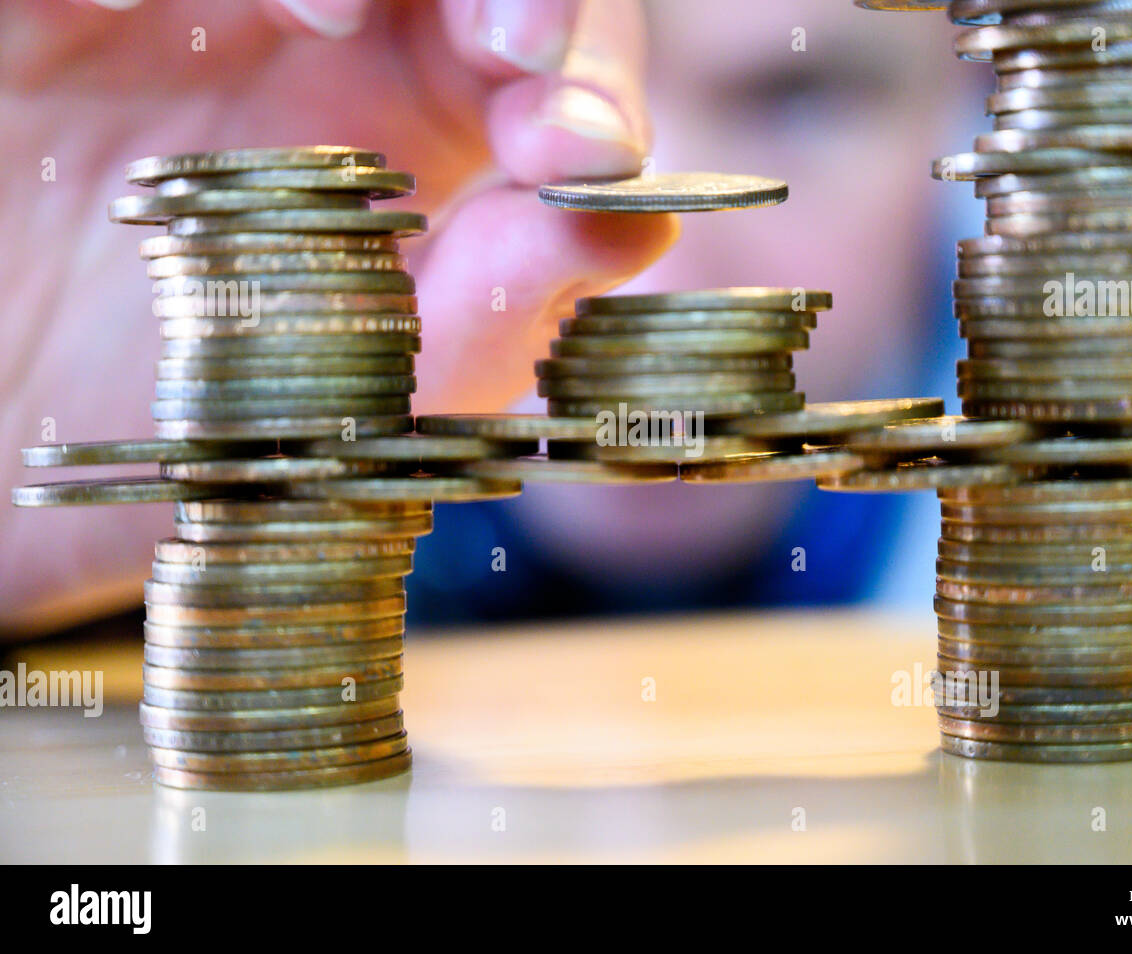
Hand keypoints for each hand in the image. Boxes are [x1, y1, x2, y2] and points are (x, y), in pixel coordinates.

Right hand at [0, 0, 677, 633]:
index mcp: (419, 132)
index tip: (581, 150)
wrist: (18, 473)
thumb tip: (644, 219)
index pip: (543, 48)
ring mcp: (193, 1)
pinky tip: (214, 6)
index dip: (584, 69)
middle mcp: (325, 44)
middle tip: (516, 47)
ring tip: (330, 12)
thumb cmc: (207, 436)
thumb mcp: (375, 391)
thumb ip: (504, 304)